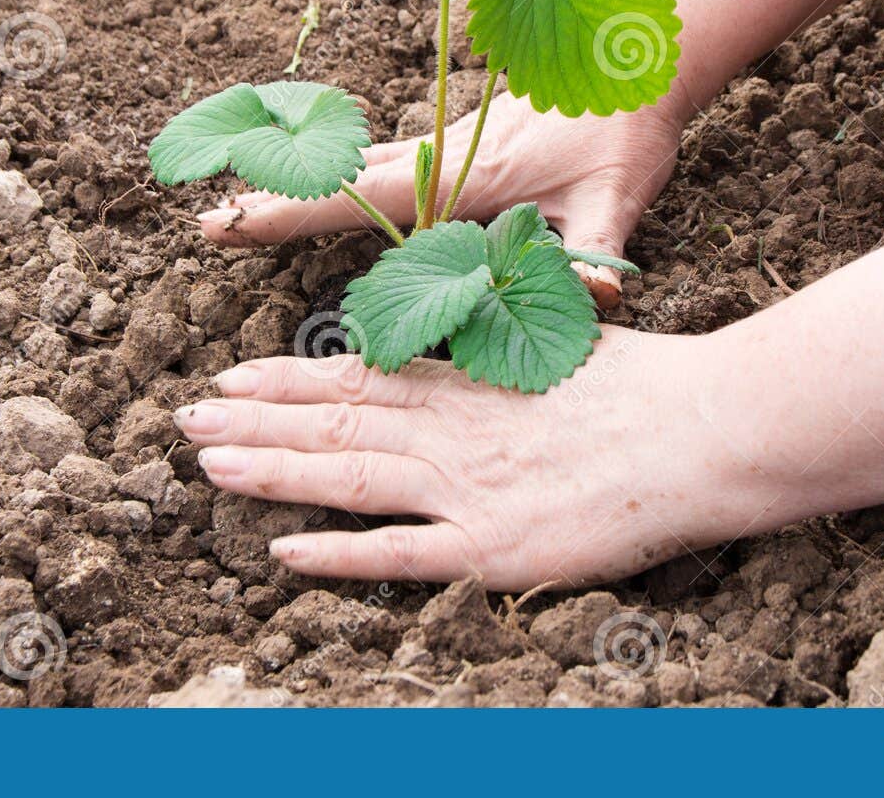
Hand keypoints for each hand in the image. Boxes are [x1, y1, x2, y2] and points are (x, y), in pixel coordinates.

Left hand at [173, 327, 777, 589]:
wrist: (698, 432)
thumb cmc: (642, 385)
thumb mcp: (558, 343)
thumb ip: (499, 347)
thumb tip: (463, 328)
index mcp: (468, 382)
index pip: (358, 378)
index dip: (289, 379)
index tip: (233, 376)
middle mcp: (451, 432)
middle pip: (335, 424)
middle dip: (255, 420)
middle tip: (186, 419)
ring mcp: (465, 490)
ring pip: (348, 477)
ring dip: (273, 470)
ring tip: (208, 465)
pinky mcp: (490, 549)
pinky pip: (398, 555)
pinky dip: (338, 553)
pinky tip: (283, 552)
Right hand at [195, 93, 683, 309]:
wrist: (632, 56)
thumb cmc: (625, 129)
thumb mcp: (619, 195)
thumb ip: (601, 248)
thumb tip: (599, 297)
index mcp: (468, 176)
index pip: (363, 198)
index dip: (293, 211)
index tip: (228, 220)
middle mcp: (444, 156)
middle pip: (342, 180)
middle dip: (274, 200)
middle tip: (207, 222)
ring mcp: (449, 144)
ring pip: (360, 165)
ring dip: (303, 182)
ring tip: (244, 200)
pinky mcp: (462, 140)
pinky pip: (387, 157)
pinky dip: (344, 168)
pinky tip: (329, 177)